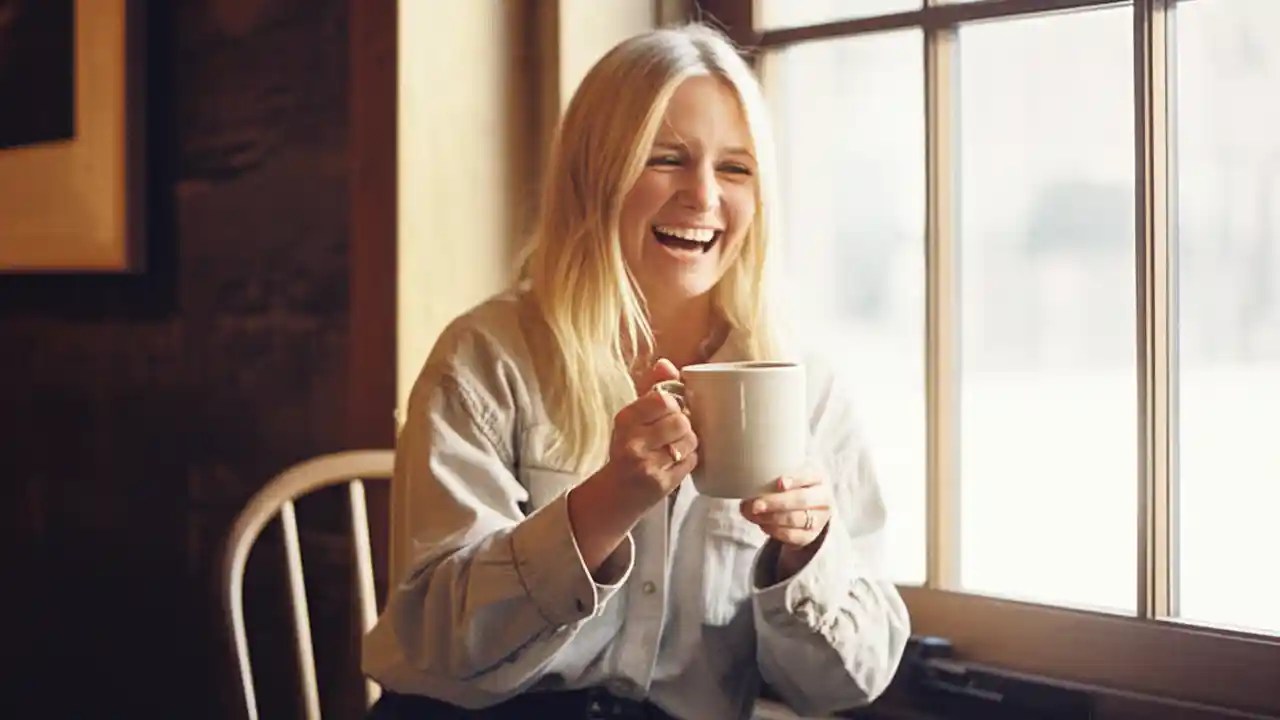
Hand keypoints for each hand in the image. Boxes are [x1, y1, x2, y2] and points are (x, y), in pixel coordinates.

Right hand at [600, 358, 698, 510]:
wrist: (614, 495)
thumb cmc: (627, 450)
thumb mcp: (632, 418)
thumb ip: (651, 388)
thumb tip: (666, 364)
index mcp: (625, 419)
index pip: (663, 399)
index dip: (675, 403)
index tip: (671, 410)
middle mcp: (633, 441)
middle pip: (680, 420)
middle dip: (684, 425)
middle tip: (675, 432)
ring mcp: (647, 464)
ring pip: (689, 441)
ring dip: (688, 443)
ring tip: (675, 448)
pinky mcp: (661, 484)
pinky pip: (691, 462)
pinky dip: (689, 460)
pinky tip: (675, 462)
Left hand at [740, 473, 831, 575]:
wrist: (808, 510)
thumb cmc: (792, 488)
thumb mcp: (789, 478)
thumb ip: (772, 478)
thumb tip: (747, 486)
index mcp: (818, 479)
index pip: (808, 477)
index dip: (794, 480)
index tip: (779, 482)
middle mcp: (823, 498)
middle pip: (801, 500)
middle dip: (776, 503)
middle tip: (755, 505)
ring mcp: (819, 519)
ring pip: (795, 519)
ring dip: (770, 518)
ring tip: (753, 514)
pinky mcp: (810, 536)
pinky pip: (791, 535)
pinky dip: (774, 530)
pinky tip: (762, 524)